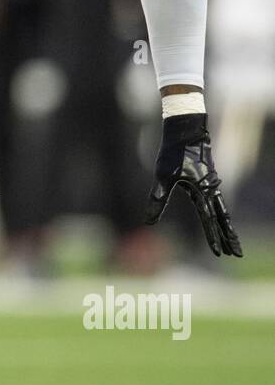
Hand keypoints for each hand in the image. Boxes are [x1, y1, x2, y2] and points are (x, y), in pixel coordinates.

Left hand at [145, 112, 241, 256]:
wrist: (187, 130)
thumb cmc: (174, 152)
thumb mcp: (163, 176)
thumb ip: (157, 199)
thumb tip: (148, 221)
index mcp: (202, 191)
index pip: (209, 220)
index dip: (213, 237)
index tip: (218, 253)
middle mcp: (211, 189)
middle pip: (223, 219)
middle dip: (229, 237)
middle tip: (237, 254)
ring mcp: (212, 184)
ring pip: (222, 211)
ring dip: (227, 227)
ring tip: (232, 242)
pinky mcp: (208, 179)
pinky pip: (218, 201)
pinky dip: (221, 214)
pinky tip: (220, 218)